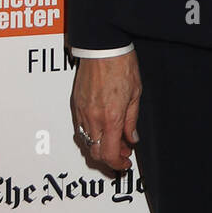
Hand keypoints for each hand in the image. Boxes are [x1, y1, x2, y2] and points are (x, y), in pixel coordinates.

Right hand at [71, 52, 141, 171]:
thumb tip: (131, 138)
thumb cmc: (121, 65)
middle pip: (95, 153)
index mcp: (111, 118)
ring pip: (87, 142)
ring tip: (116, 140)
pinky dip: (92, 135)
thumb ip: (132, 120)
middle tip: (123, 153)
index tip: (126, 163)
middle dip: (109, 158)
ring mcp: (81, 112)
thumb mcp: (136, 94)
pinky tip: (103, 128)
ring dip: (100, 146)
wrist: (102, 48)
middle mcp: (93, 118)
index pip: (109, 154)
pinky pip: (80, 128)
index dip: (118, 164)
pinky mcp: (75, 105)